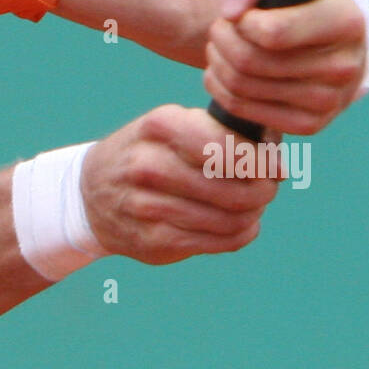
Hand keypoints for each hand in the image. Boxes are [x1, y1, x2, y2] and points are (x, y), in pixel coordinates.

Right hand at [80, 105, 279, 264]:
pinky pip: (218, 242)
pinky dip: (241, 234)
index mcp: (160, 126)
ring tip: (254, 206)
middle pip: (235, 187)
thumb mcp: (174, 125)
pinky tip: (242, 226)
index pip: (230, 147)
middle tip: (268, 188)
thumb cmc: (150, 152)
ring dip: (253, 214)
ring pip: (231, 218)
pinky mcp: (153, 240)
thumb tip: (276, 154)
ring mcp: (148, 206)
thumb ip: (223, 132)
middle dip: (263, 189)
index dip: (263, 160)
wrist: (91, 192)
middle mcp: (149, 165)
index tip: (276, 166)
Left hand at [203, 0, 366, 135]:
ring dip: (218, 61)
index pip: (274, 33)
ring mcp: (331, 100)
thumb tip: (232, 10)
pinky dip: (222, 89)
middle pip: (251, 61)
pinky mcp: (311, 123)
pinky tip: (223, 69)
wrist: (326, 32)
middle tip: (221, 26)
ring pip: (243, 86)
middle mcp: (346, 65)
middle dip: (222, 39)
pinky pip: (246, 111)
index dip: (242, 22)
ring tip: (220, 44)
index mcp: (346, 21)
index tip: (243, 12)